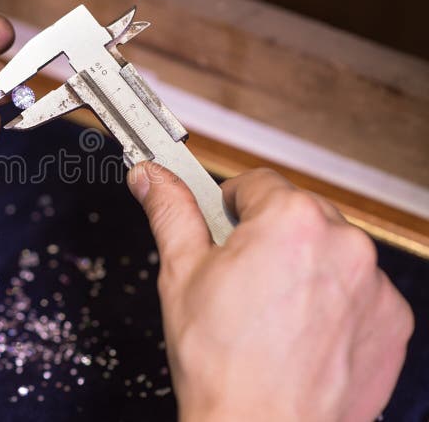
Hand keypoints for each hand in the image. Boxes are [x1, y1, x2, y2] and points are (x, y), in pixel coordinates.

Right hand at [127, 164, 412, 421]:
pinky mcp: (391, 319)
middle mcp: (343, 243)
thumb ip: (170, 211)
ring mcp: (373, 284)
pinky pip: (358, 289)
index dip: (230, 206)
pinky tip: (302, 330)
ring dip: (304, 266)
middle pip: (297, 213)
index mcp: (290, 219)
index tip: (223, 226)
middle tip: (240, 278)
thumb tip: (151, 179)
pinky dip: (333, 301)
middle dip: (268, 236)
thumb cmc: (221, 362)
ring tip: (271, 310)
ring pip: (329, 250)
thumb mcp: (180, 273)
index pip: (256, 183)